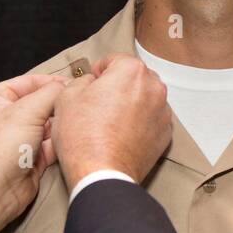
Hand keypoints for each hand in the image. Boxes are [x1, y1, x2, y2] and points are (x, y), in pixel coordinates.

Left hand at [0, 73, 67, 232]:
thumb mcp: (26, 112)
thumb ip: (51, 93)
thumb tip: (69, 85)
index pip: (29, 81)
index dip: (53, 82)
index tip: (76, 83)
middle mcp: (6, 116)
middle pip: (41, 102)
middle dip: (60, 104)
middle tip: (82, 101)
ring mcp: (20, 137)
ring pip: (49, 123)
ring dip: (63, 122)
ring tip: (82, 118)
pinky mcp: (32, 155)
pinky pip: (52, 142)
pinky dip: (62, 139)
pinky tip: (76, 135)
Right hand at [50, 53, 171, 188]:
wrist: (102, 173)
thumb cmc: (83, 136)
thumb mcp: (67, 96)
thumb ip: (82, 80)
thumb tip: (91, 82)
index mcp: (132, 71)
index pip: (115, 59)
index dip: (99, 69)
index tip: (92, 81)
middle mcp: (154, 87)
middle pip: (134, 77)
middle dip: (118, 85)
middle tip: (99, 102)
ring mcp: (163, 111)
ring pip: (145, 98)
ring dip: (131, 103)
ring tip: (110, 120)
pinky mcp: (165, 133)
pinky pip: (151, 119)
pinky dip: (140, 121)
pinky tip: (122, 133)